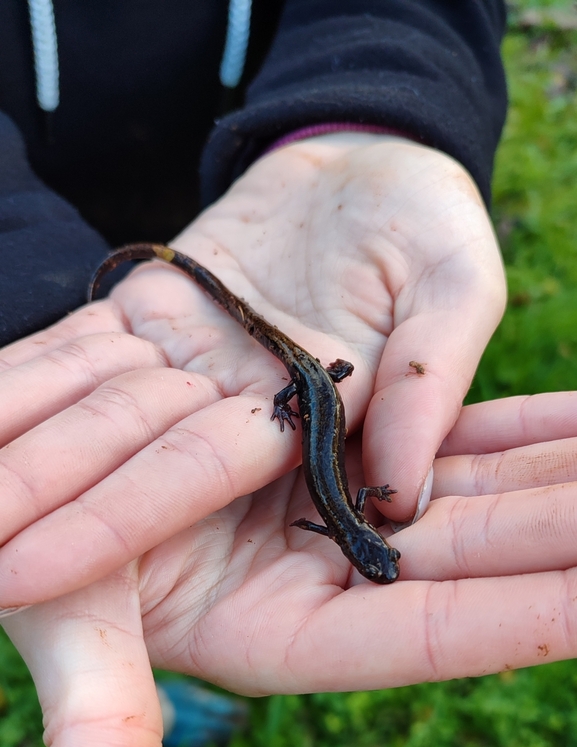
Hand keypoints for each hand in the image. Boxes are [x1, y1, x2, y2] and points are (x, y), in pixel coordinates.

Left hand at [0, 133, 504, 608]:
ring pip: (75, 406)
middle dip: (28, 497)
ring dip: (9, 452)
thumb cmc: (427, 225)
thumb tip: (406, 491)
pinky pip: (65, 349)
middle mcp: (227, 405)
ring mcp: (180, 361)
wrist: (370, 161)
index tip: (21, 573)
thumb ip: (430, 378)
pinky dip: (17, 382)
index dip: (109, 520)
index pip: (194, 474)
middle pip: (112, 454)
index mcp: (301, 417)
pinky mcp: (145, 317)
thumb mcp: (456, 284)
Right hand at [4, 390, 576, 746]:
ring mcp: (345, 501)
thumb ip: (94, 743)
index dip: (521, 619)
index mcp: (284, 632)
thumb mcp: (72, 636)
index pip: (425, 634)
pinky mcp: (343, 438)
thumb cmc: (40, 552)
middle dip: (565, 536)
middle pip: (474, 559)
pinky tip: (573, 420)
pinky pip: (441, 429)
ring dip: (558, 475)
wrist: (33, 458)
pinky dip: (512, 424)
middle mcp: (330, 573)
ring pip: (474, 490)